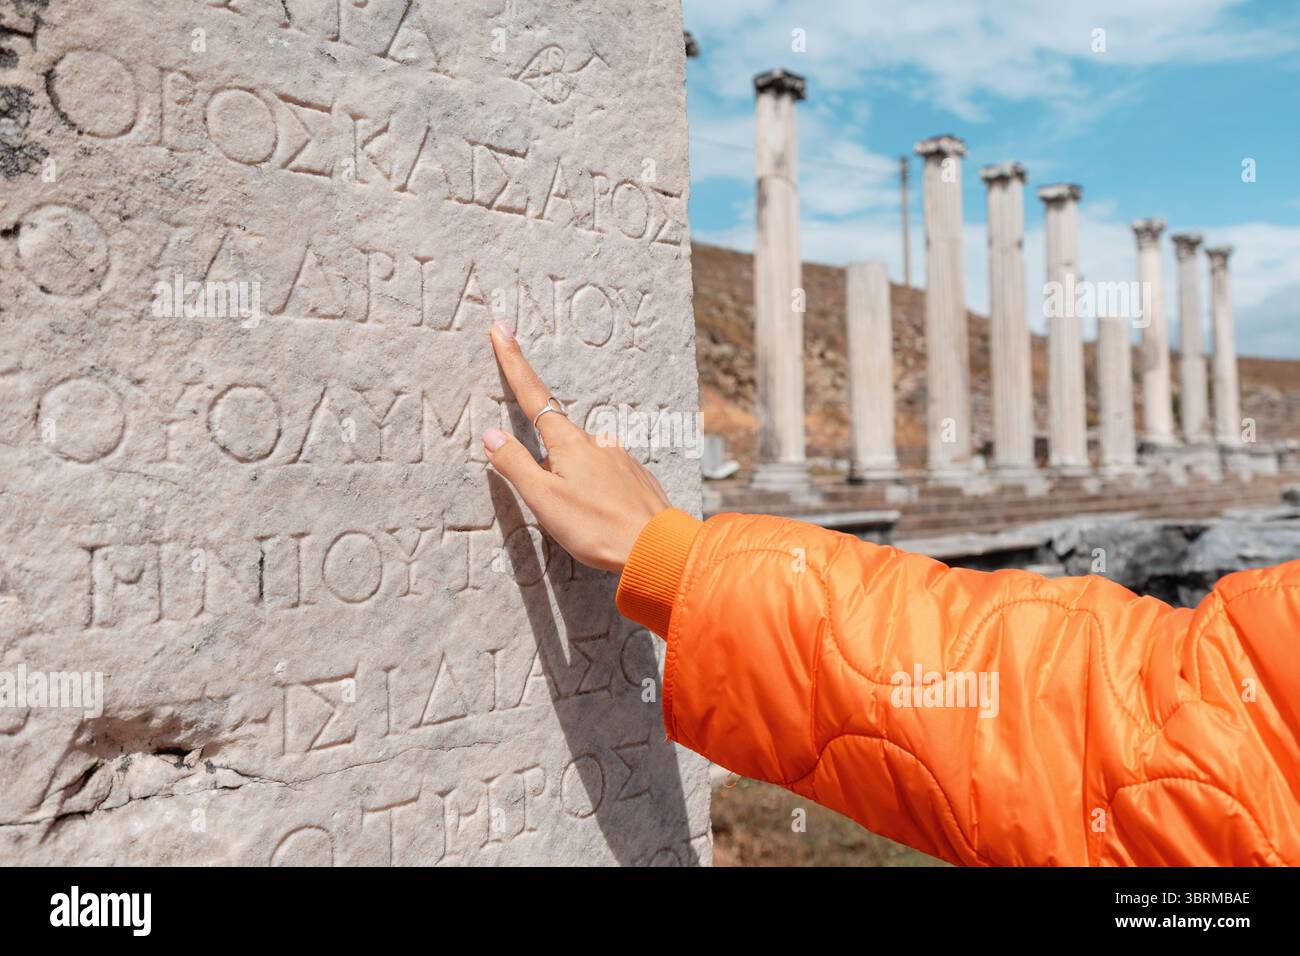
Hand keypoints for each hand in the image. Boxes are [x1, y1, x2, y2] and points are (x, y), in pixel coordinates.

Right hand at [482, 321, 670, 572]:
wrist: (658, 549)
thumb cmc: (598, 527)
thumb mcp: (545, 500)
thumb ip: (516, 465)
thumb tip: (489, 433)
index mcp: (569, 442)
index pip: (532, 393)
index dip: (513, 361)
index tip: (500, 328)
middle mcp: (597, 441)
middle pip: (556, 438)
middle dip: (546, 463)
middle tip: (557, 507)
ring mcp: (619, 456)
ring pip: (582, 460)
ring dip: (573, 483)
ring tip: (583, 524)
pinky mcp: (636, 476)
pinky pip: (605, 475)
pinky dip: (595, 492)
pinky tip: (603, 519)